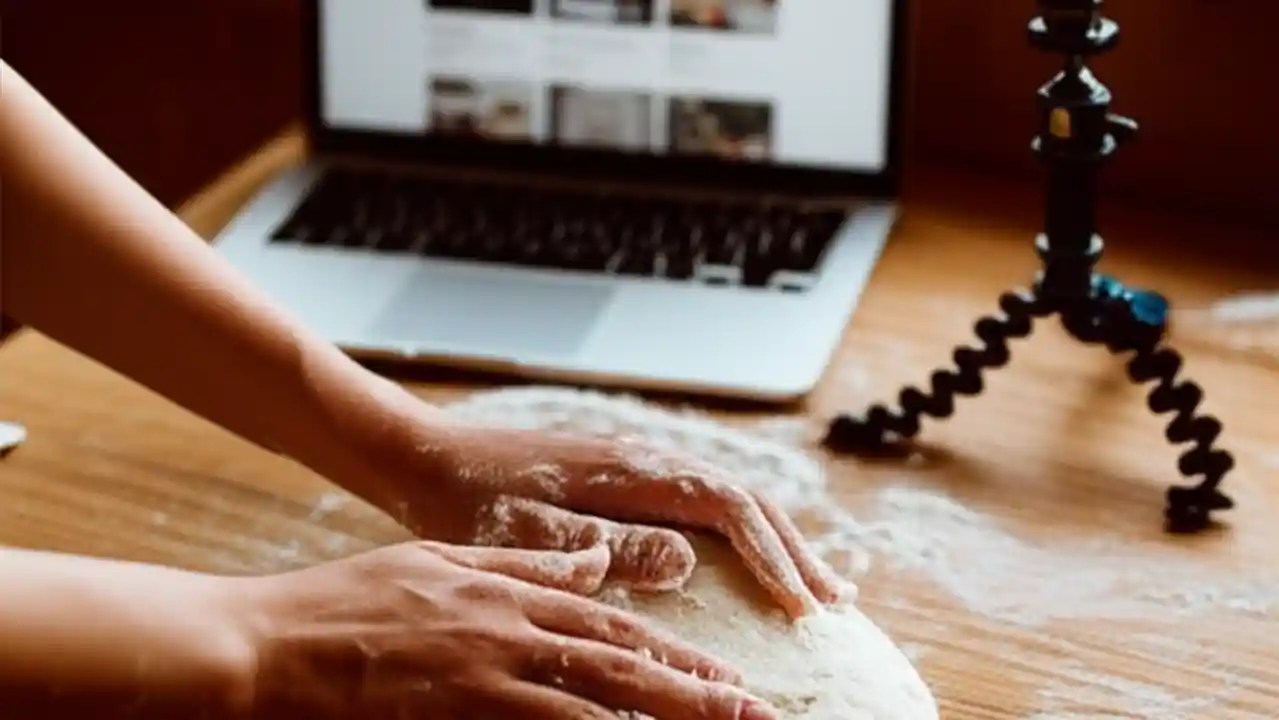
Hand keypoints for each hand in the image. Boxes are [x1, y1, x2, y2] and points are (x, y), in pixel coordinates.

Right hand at [240, 541, 777, 718]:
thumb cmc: (343, 603)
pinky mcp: (455, 712)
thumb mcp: (440, 562)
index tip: (726, 678)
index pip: (612, 624)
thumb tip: (591, 563)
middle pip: (621, 663)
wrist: (263, 644)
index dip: (675, 653)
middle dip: (695, 693)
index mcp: (505, 591)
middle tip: (756, 715)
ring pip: (593, 704)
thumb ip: (523, 565)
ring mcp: (481, 677)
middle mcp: (506, 631)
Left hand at [354, 402, 849, 619]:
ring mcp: (638, 466)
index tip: (801, 606)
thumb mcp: (530, 532)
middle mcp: (645, 459)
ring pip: (727, 498)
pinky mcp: (625, 480)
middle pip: (742, 498)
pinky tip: (745, 560)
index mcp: (630, 470)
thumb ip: (606, 545)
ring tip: (812, 585)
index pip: (725, 507)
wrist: (428, 458)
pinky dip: (739, 534)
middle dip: (792, 550)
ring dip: (774, 541)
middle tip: (833, 604)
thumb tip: (689, 560)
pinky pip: (701, 503)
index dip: (770, 556)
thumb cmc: (470, 499)